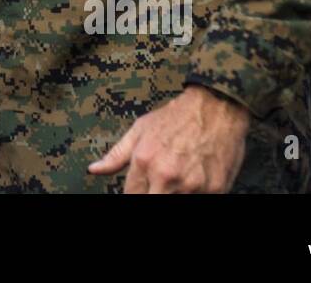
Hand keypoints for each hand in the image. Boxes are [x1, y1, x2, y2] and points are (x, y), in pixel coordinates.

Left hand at [87, 85, 249, 192]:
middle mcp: (167, 176)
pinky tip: (196, 179)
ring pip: (177, 204)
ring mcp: (193, 185)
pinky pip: (201, 200)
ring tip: (180, 176)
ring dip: (176, 194)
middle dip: (153, 195)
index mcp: (145, 161)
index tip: (142, 188)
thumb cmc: (176, 116)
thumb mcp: (140, 129)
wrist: (216, 106)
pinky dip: (197, 193)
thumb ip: (116, 155)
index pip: (131, 197)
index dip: (135, 194)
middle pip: (152, 203)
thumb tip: (94, 170)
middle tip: (159, 183)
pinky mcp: (216, 189)